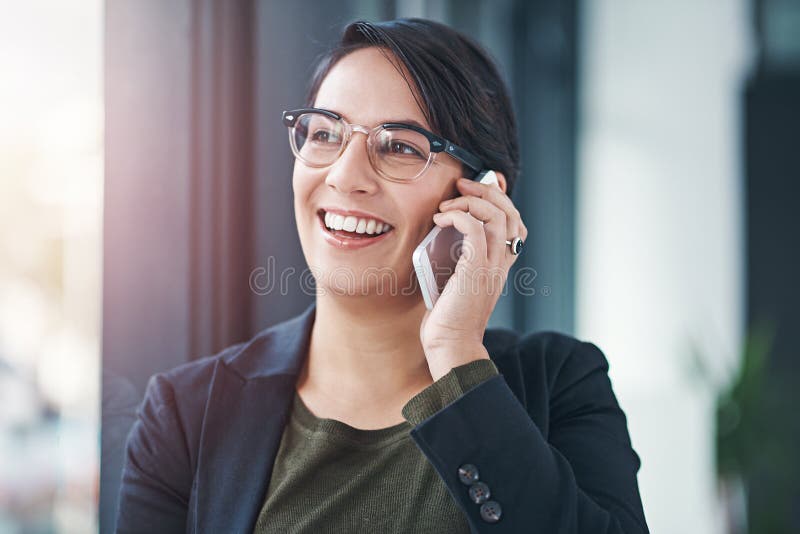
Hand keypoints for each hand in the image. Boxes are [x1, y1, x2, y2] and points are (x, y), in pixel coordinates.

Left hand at [420, 175, 527, 379]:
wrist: (450, 345)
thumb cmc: (449, 316)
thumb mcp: (457, 279)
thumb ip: (459, 257)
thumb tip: (442, 233)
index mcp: (501, 264)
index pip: (516, 223)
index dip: (500, 200)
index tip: (475, 191)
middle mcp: (502, 262)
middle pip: (509, 212)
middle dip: (485, 191)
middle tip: (461, 186)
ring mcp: (492, 266)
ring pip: (497, 216)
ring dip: (470, 201)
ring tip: (447, 205)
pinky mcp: (476, 270)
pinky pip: (476, 230)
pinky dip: (458, 217)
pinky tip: (440, 220)